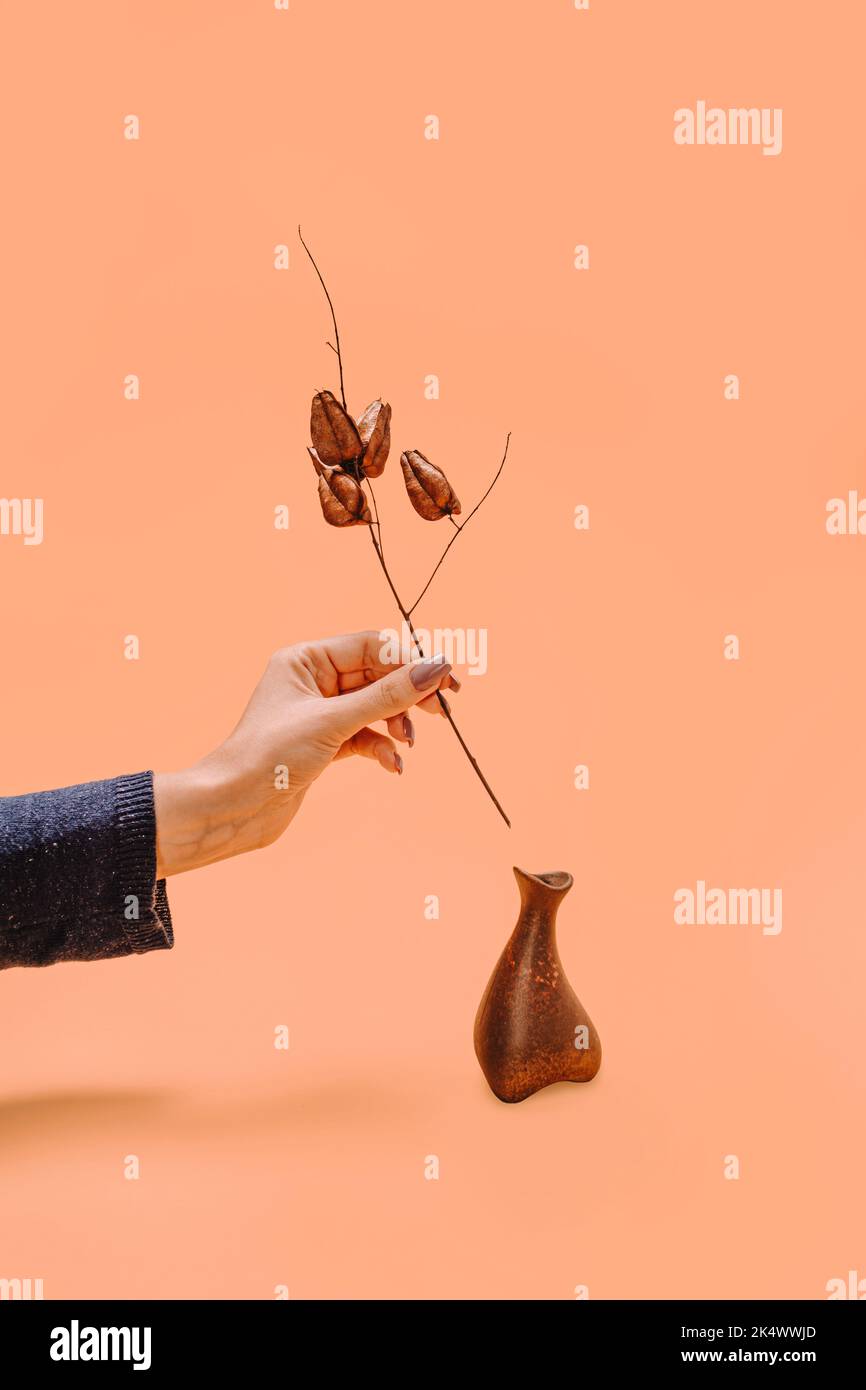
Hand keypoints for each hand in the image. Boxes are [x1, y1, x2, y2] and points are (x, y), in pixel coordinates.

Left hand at [152, 631, 455, 875]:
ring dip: (397, 724)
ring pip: (375, 707)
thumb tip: (436, 667)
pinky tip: (393, 765)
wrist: (235, 808)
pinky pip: (366, 736)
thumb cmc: (270, 756)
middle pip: (377, 675)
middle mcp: (312, 681)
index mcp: (305, 660)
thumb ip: (388, 695)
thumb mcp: (334, 721)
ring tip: (408, 743)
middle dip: (409, 694)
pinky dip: (382, 747)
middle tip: (443, 710)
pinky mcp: (324, 744)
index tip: (445, 680)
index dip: (410, 661)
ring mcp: (319, 713)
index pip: (370, 647)